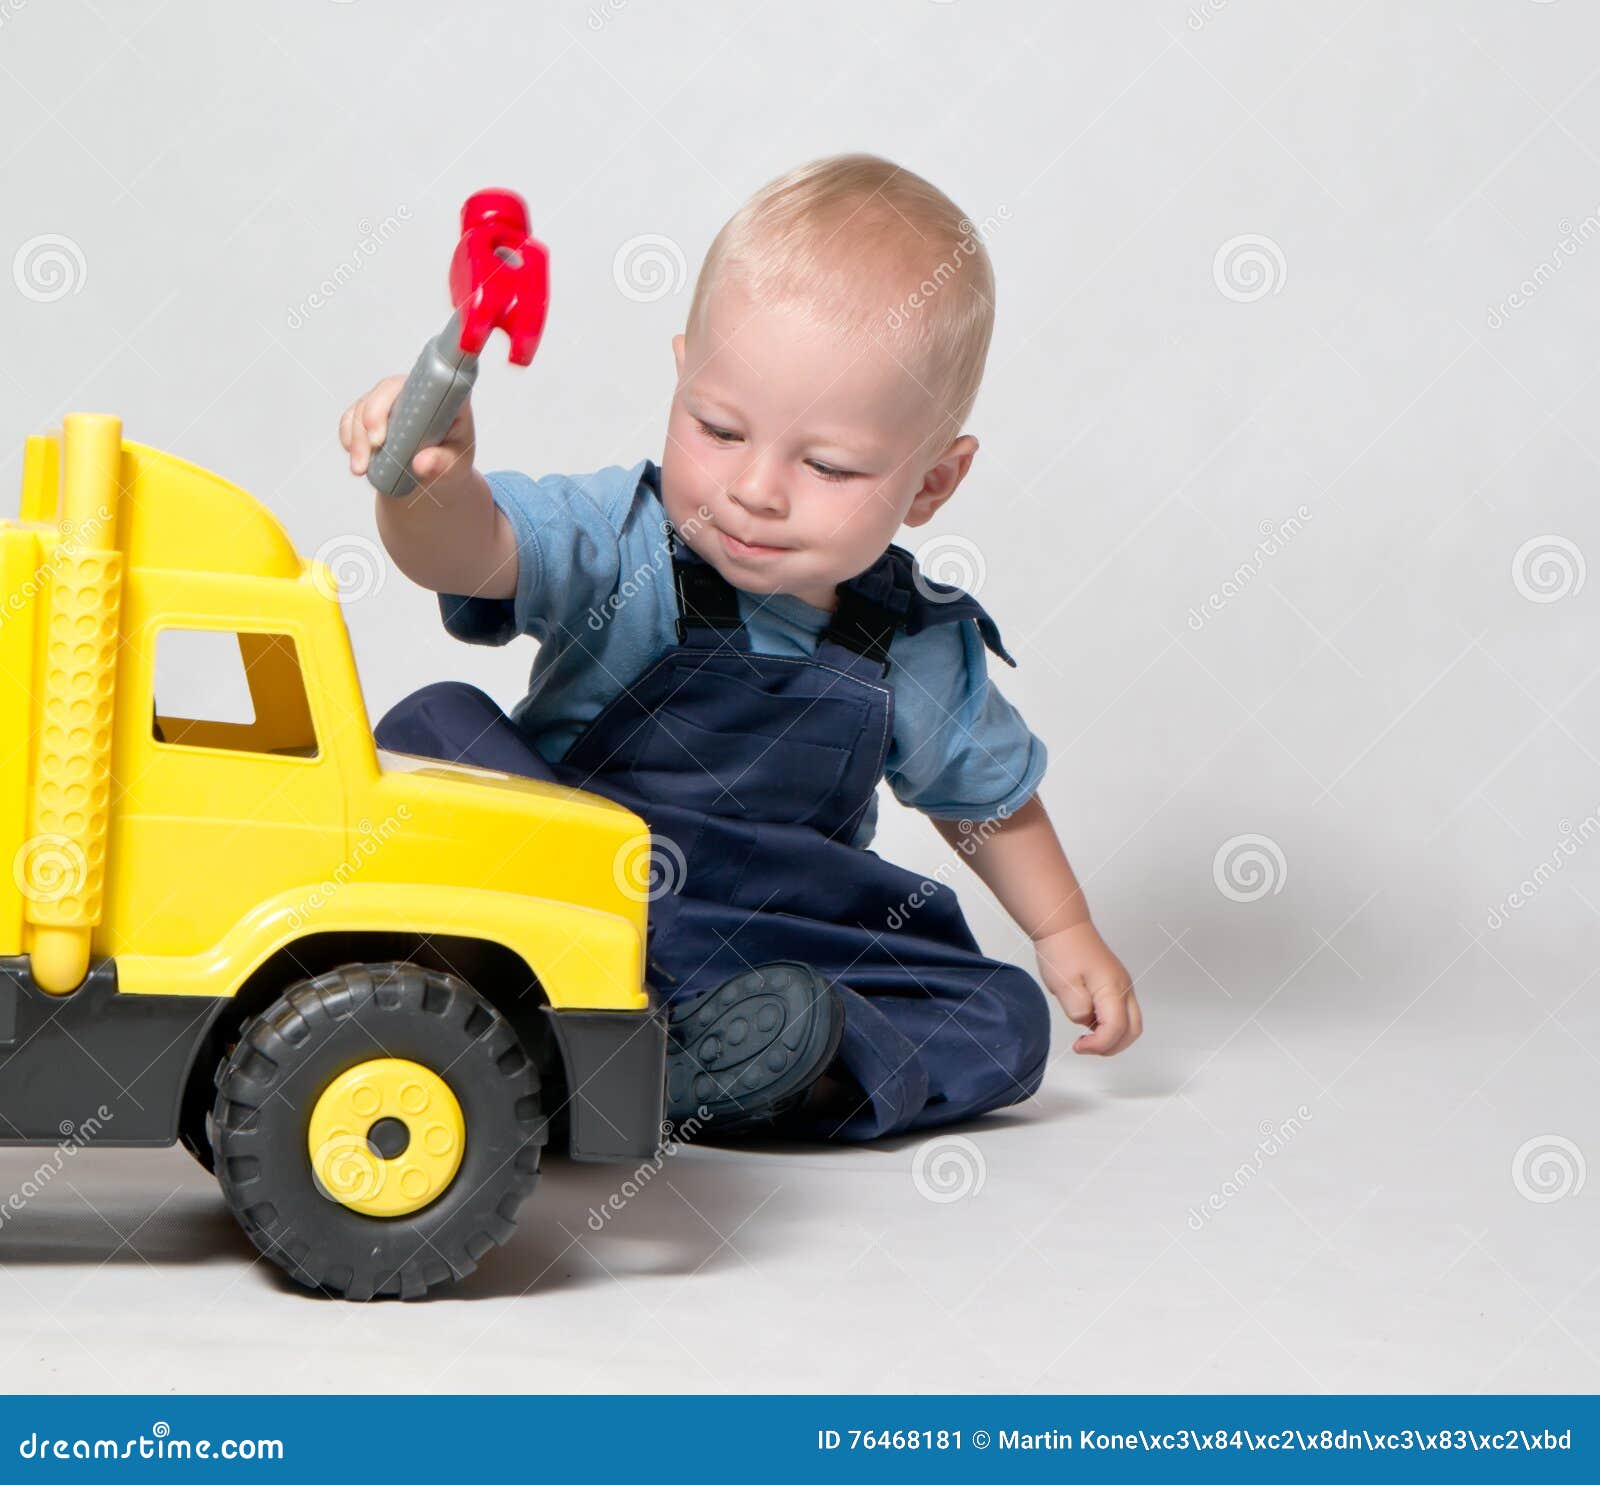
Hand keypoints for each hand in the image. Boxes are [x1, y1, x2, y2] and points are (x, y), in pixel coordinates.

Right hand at [338, 373, 476, 497]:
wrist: (438, 476)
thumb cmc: (453, 462)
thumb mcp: (456, 466)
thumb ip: (443, 463)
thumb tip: (422, 463)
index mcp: (443, 395)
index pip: (420, 380)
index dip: (398, 396)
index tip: (386, 428)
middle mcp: (415, 390)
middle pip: (386, 390)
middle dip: (373, 417)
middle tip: (374, 446)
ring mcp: (391, 400)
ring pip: (364, 406)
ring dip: (357, 437)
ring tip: (361, 469)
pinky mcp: (372, 412)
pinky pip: (351, 419)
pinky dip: (349, 439)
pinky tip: (356, 460)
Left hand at [1034, 922, 1141, 1054]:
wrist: (1064, 925)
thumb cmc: (1062, 949)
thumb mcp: (1063, 985)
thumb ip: (1078, 1011)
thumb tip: (1088, 1022)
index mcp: (1113, 988)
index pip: (1116, 1029)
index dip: (1098, 1045)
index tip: (1078, 1046)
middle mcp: (1124, 988)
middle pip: (1133, 1030)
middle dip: (1111, 1046)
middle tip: (1085, 1047)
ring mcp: (1122, 986)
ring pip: (1130, 1022)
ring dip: (1112, 1036)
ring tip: (1086, 1036)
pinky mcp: (1115, 984)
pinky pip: (1121, 1012)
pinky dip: (1110, 1025)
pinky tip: (1088, 1021)